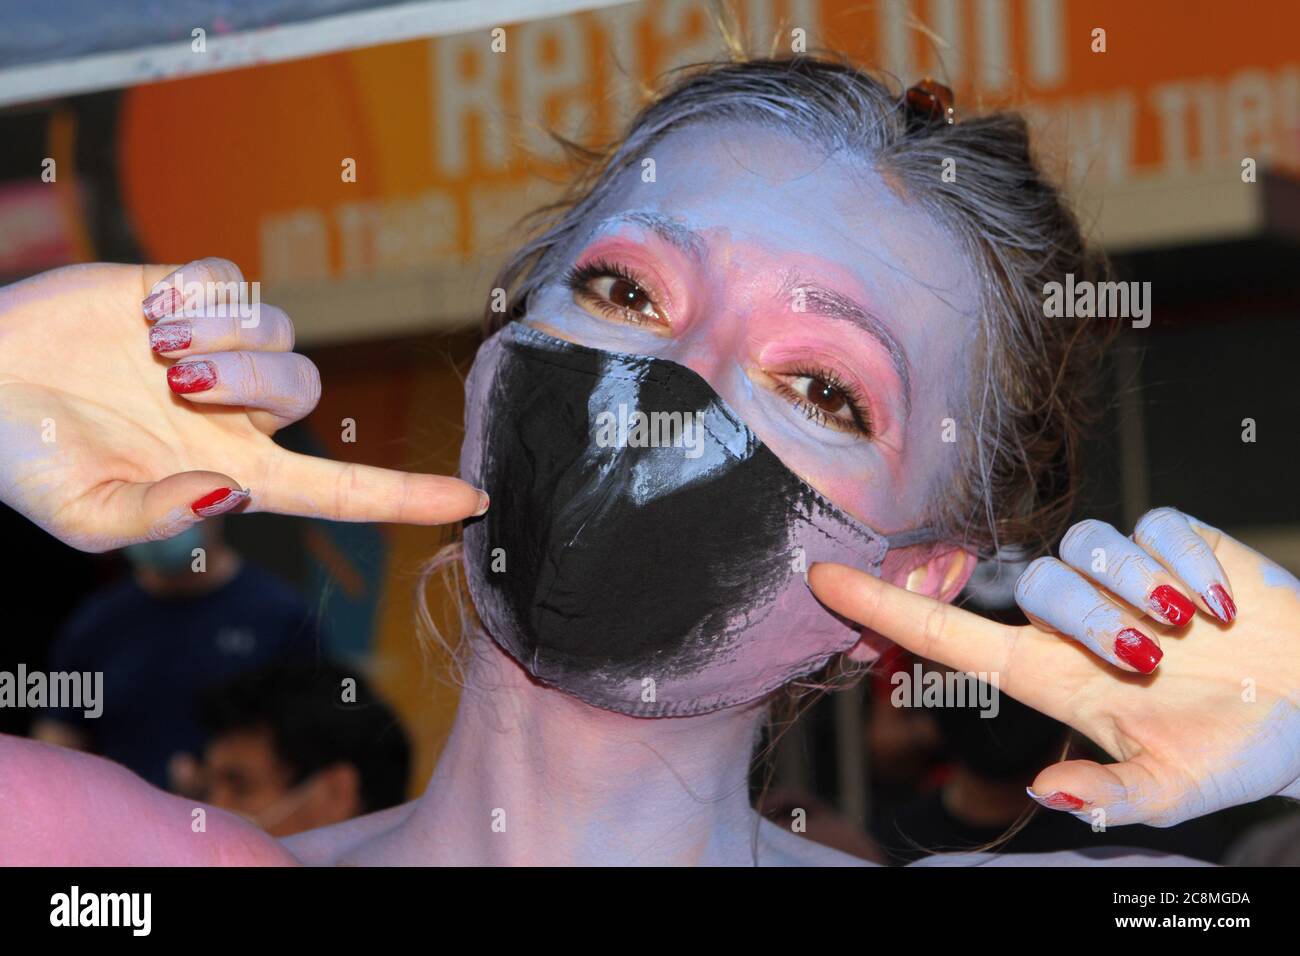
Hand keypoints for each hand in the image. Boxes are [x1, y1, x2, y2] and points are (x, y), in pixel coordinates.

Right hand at [0, 258, 486, 550]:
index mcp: (228, 471)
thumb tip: (232, 492)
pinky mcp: (182, 294)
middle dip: (250, 378)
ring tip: (150, 346)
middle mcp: (234, 413)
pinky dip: (198, 292)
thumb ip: (157, 516)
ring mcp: (213, 351)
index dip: (406, 498)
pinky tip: (145, 309)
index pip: (339, 489)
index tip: (471, 500)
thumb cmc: (20, 458)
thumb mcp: (80, 513)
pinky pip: (233, 281)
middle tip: (175, 380)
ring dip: (221, 336)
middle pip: (305, 388)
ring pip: (276, 331)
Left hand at [810, 509, 1299, 827]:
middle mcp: (1076, 620)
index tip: (820, 577)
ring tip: (1188, 632)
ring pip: (1085, 548)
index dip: (884, 606)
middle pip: (1034, 586)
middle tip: (1148, 662)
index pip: (949, 634)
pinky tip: (1221, 606)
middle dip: (1088, 620)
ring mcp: (1122, 575)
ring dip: (1135, 588)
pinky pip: (1156, 525)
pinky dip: (1187, 563)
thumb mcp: (1175, 788)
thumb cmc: (1235, 749)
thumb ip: (1110, 794)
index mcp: (1054, 675)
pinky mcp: (1174, 540)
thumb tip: (1046, 793)